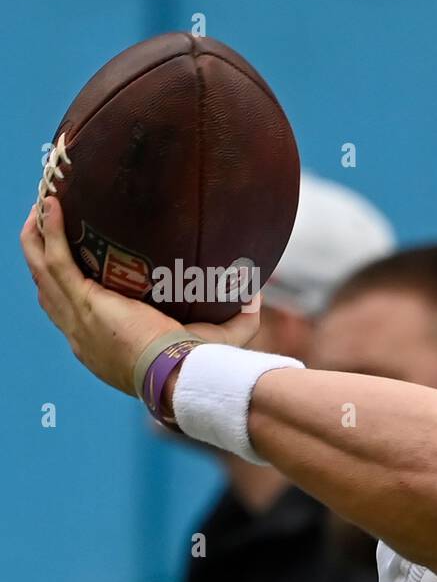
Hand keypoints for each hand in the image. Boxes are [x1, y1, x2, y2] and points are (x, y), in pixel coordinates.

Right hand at [19, 197, 260, 395]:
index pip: (73, 316)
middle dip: (42, 257)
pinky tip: (51, 205)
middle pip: (47, 291)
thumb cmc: (197, 367)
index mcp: (102, 348)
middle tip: (45, 226)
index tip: (75, 266)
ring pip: (42, 272)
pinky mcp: (85, 302)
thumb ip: (237, 319)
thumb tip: (255, 295)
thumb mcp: (215, 340)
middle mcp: (82, 335)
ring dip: (37, 238)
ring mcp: (78, 318)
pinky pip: (55, 260)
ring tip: (42, 208)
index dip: (67, 290)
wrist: (182, 376)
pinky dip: (50, 232)